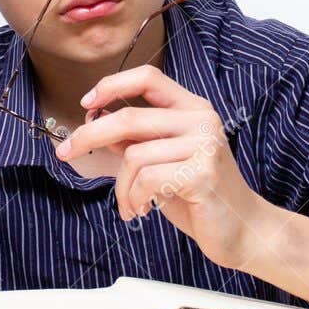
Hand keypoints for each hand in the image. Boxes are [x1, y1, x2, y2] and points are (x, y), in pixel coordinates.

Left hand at [53, 64, 264, 268]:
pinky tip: (143, 210)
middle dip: (89, 136)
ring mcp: (204, 145)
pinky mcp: (201, 172)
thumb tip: (97, 123)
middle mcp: (201, 120)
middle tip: (65, 152)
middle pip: (129, 117)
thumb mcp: (163, 162)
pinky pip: (146, 179)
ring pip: (134, 156)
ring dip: (122, 187)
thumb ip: (137, 140)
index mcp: (192, 109)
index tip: (86, 103)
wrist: (242, 230)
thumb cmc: (199, 196)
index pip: (148, 78)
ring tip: (131, 205)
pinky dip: (134, 198)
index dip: (112, 85)